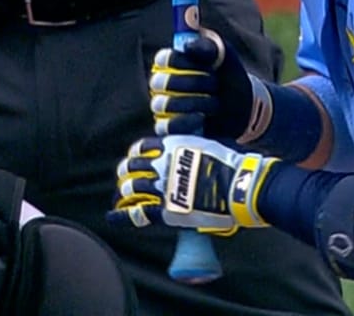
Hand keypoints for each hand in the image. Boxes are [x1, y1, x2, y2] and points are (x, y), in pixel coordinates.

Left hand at [109, 136, 275, 235]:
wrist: (241, 186)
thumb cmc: (235, 163)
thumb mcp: (215, 141)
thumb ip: (198, 141)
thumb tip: (199, 136)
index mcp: (174, 145)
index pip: (143, 147)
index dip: (137, 153)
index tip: (136, 158)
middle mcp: (164, 164)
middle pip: (133, 166)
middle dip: (126, 171)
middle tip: (124, 176)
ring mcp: (163, 188)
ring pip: (132, 188)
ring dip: (125, 190)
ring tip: (121, 194)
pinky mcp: (167, 211)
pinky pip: (137, 213)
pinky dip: (121, 216)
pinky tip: (112, 217)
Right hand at [150, 28, 265, 140]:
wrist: (243, 105)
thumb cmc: (228, 74)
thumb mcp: (224, 55)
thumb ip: (207, 46)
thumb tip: (187, 46)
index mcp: (171, 61)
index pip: (163, 59)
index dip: (181, 61)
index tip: (205, 64)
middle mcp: (162, 83)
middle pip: (161, 82)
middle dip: (192, 82)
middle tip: (215, 82)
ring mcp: (163, 106)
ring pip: (163, 104)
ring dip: (193, 102)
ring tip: (215, 102)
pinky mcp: (168, 128)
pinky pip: (165, 127)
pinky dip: (184, 122)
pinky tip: (201, 118)